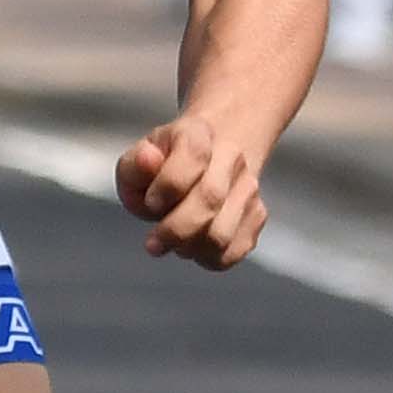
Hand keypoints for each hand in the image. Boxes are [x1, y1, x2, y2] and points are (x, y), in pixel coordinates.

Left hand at [115, 110, 267, 269]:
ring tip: (174, 243)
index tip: (149, 202)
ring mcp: (248, 186)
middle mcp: (231, 157)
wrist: (210, 155)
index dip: (166, 186)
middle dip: (176, 230)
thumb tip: (148, 159)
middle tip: (153, 244)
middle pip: (210, 198)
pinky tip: (194, 247)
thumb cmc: (165, 164)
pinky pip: (234, 251)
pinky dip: (209, 258)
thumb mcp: (139, 159)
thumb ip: (135, 165)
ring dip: (191, 247)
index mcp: (198, 134)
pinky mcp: (257, 215)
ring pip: (223, 232)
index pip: (192, 156)